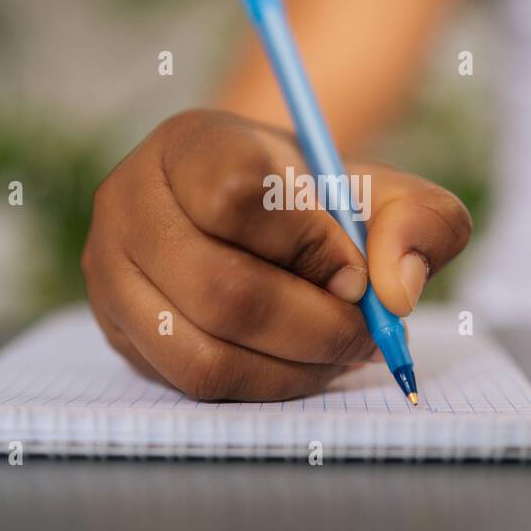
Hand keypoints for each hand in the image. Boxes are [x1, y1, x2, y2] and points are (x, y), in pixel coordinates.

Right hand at [80, 110, 471, 399]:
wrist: (253, 217)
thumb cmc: (317, 201)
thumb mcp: (383, 192)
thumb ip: (420, 220)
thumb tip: (395, 291)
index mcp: (190, 144)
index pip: (235, 193)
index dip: (309, 244)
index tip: (355, 269)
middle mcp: (129, 203)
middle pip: (222, 290)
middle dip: (315, 326)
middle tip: (364, 334)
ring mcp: (109, 274)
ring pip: (203, 353)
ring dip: (292, 369)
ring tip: (336, 353)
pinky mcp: (117, 334)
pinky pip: (192, 385)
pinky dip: (263, 387)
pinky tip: (298, 364)